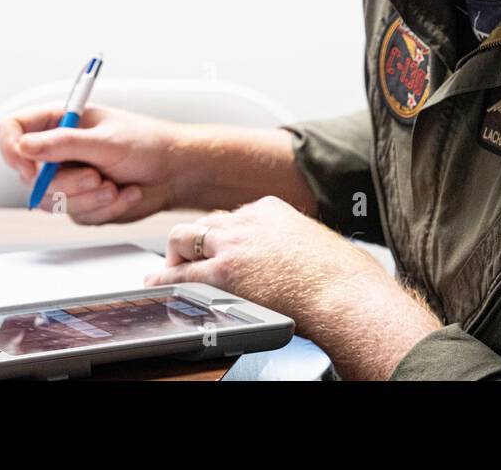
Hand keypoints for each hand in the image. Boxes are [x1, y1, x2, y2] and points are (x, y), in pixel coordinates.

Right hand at [0, 104, 180, 222]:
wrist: (174, 172)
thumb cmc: (146, 144)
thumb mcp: (105, 141)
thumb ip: (63, 143)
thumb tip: (23, 146)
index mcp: (59, 122)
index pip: (12, 130)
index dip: (11, 150)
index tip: (30, 169)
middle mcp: (57, 151)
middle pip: (29, 176)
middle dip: (66, 183)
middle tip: (96, 177)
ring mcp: (67, 179)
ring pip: (52, 202)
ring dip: (88, 198)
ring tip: (116, 186)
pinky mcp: (81, 203)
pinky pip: (77, 215)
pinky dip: (104, 208)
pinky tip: (125, 194)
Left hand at [143, 196, 439, 377]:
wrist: (344, 292)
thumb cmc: (342, 276)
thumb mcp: (315, 244)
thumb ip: (293, 246)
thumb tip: (296, 264)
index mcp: (272, 209)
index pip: (233, 216)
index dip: (222, 236)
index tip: (220, 248)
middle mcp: (248, 220)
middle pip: (204, 223)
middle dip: (193, 242)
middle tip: (186, 260)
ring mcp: (232, 244)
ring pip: (184, 237)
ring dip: (175, 255)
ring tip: (169, 272)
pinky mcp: (223, 273)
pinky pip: (180, 274)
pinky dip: (164, 280)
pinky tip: (156, 287)